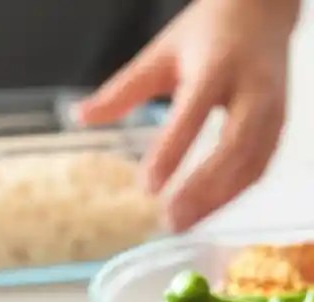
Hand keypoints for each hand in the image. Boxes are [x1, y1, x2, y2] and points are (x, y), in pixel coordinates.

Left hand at [76, 0, 297, 231]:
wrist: (262, 12)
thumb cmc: (205, 34)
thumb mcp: (160, 54)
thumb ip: (123, 89)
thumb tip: (79, 117)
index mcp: (217, 66)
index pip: (195, 111)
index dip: (173, 150)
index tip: (147, 186)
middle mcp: (252, 88)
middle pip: (235, 144)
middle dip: (204, 186)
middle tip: (170, 218)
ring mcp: (273, 107)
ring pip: (254, 161)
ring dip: (221, 198)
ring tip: (184, 224)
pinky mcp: (280, 124)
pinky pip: (262, 165)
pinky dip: (236, 192)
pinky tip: (207, 212)